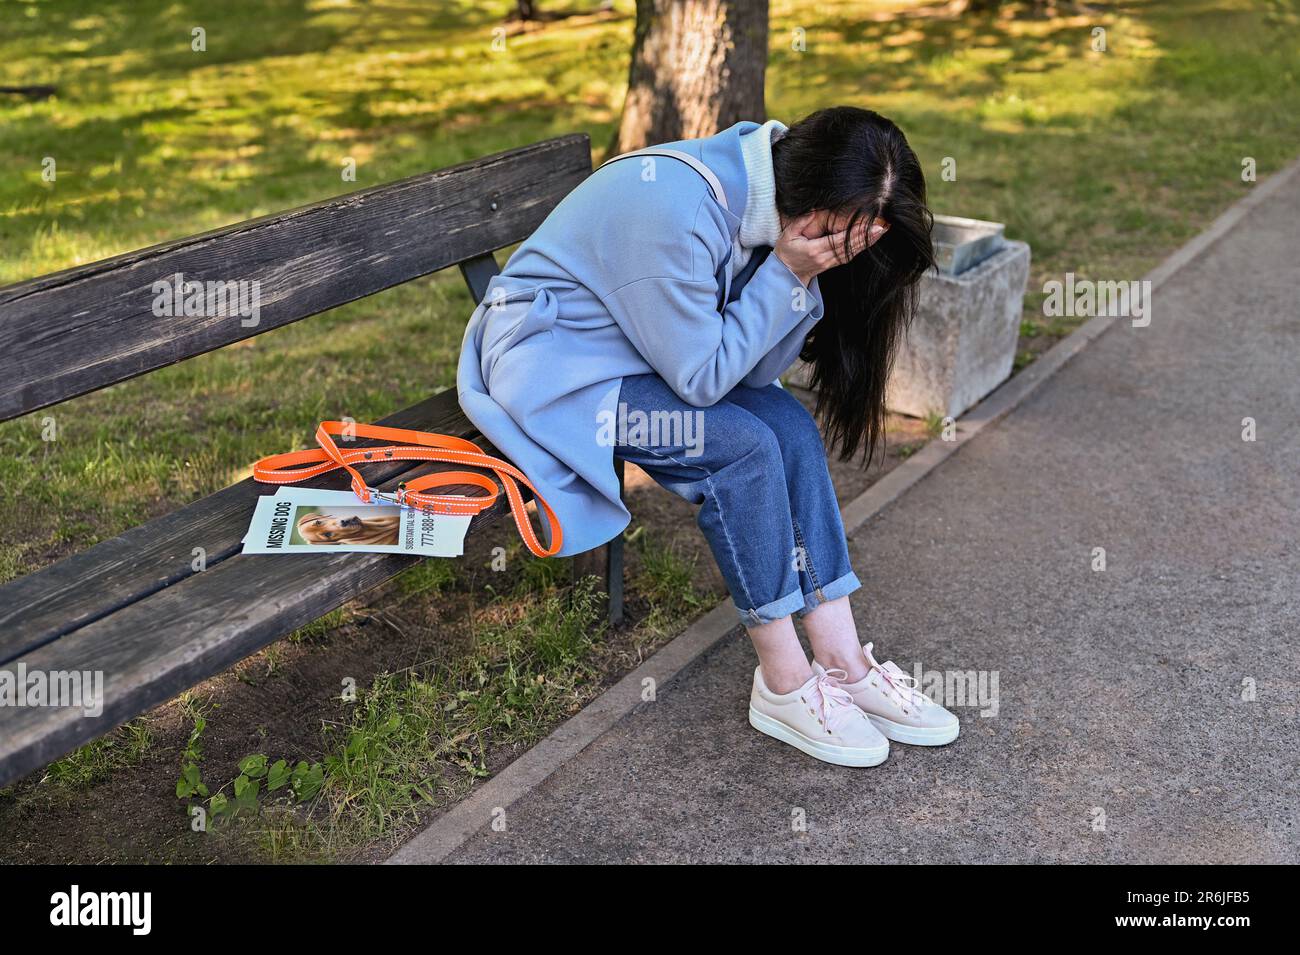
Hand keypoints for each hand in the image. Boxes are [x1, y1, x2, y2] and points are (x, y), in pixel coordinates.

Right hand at [774, 211, 888, 285]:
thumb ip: (801, 221)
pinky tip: (870, 240)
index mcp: (815, 250)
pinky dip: (861, 247)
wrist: (786, 274)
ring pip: (853, 251)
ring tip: (881, 232)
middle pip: (850, 246)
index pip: (839, 240)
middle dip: (867, 237)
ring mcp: (830, 262)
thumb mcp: (788, 235)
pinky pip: (850, 255)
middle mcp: (825, 258)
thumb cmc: (785, 252)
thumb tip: (814, 209)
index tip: (868, 225)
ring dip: (867, 242)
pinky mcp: (832, 264)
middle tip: (882, 227)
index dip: (854, 233)